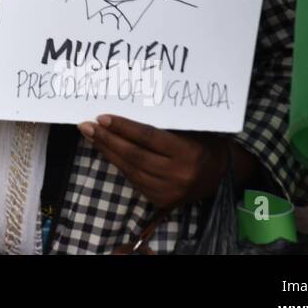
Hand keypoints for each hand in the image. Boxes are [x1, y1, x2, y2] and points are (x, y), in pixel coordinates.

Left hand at [80, 115, 227, 209]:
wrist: (221, 176)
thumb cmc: (204, 143)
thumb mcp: (192, 129)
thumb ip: (166, 122)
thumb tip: (128, 105)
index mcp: (188, 153)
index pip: (148, 138)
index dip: (123, 127)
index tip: (102, 117)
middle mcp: (178, 175)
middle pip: (134, 155)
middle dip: (107, 139)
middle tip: (86, 126)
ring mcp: (169, 192)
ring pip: (130, 170)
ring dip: (107, 152)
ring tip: (91, 136)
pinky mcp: (161, 201)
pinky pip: (134, 180)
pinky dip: (119, 164)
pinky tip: (107, 151)